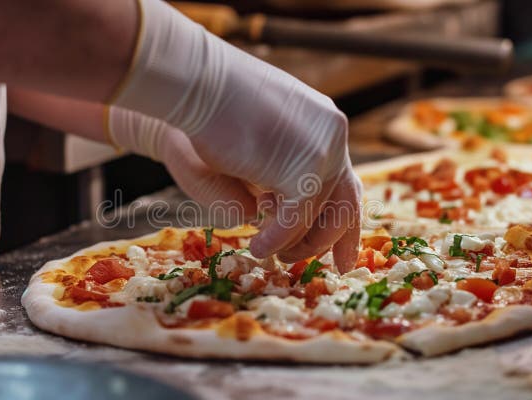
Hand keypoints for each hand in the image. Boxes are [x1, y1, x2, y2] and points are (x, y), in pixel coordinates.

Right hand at [113, 0, 360, 271]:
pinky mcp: (307, 166)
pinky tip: (257, 247)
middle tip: (302, 265)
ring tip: (266, 253)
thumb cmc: (197, 119)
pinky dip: (278, 238)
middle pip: (346, 199)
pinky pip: (298, 218)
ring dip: (293, 241)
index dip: (346, 223)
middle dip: (328, 241)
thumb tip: (255, 214)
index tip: (344, 261)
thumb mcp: (234, 159)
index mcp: (318, 125)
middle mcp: (330, 133)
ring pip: (319, 213)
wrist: (186, 87)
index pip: (344, 179)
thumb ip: (252, 188)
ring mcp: (324, 149)